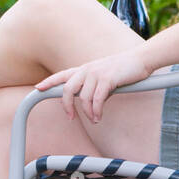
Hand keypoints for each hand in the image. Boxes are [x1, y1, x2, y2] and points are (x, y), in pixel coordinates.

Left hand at [34, 50, 155, 123]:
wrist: (140, 59)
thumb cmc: (123, 70)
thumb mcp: (104, 77)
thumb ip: (93, 88)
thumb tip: (89, 103)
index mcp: (84, 69)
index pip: (62, 75)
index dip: (49, 82)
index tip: (38, 88)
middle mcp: (87, 70)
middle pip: (67, 89)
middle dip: (66, 106)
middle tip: (71, 118)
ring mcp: (96, 73)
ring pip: (83, 98)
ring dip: (87, 113)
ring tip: (95, 119)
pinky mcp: (107, 79)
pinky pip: (97, 100)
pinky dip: (96, 111)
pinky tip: (98, 116)